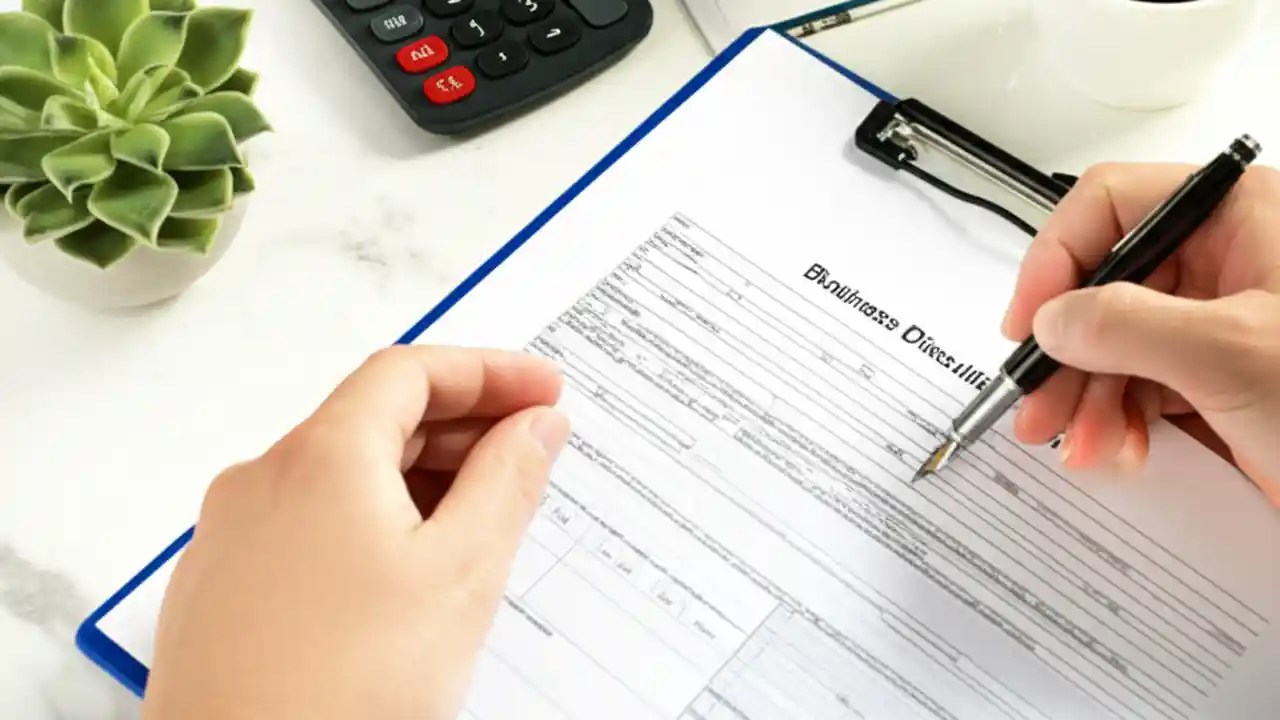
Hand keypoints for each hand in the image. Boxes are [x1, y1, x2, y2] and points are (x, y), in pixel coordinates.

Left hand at [140, 346, 568, 719]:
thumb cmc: (343, 692)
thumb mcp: (460, 574)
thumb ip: (506, 482)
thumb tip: (534, 424)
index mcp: (319, 458)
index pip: (408, 373)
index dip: (487, 371)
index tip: (542, 391)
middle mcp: (261, 482)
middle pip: (373, 419)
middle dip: (461, 425)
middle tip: (530, 450)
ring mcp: (232, 539)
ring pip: (339, 478)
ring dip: (419, 478)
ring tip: (484, 517)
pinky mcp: (223, 593)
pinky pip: (308, 526)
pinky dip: (370, 522)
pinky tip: (409, 571)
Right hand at [1002, 163, 1279, 503]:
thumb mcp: (1233, 353)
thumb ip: (1127, 325)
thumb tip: (1054, 319)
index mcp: (1238, 215)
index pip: (1109, 205)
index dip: (1056, 261)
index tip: (1029, 324)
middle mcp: (1226, 259)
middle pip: (1104, 285)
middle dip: (1066, 352)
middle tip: (1035, 403)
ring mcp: (1221, 321)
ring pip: (1116, 342)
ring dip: (1085, 396)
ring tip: (1077, 444)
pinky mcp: (1221, 377)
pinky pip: (1143, 384)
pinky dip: (1118, 418)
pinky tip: (1114, 449)